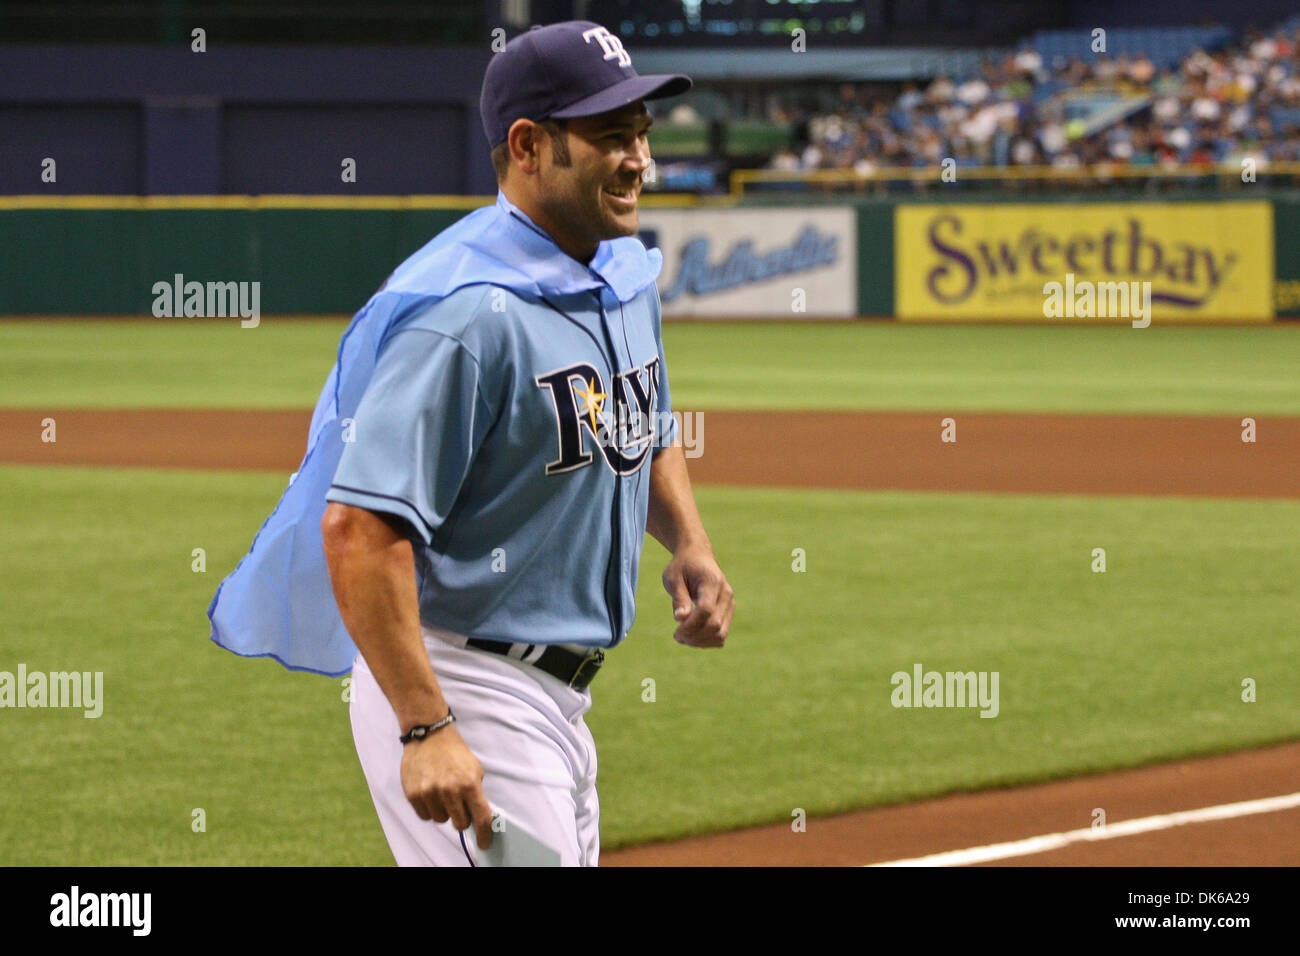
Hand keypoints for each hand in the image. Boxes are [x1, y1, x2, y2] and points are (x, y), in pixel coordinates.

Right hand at [400, 723, 494, 849]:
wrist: (429, 735)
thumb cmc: (454, 753)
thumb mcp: (475, 769)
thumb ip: (476, 793)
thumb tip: (479, 815)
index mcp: (469, 784)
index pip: (481, 818)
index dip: (484, 834)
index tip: (484, 843)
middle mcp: (450, 790)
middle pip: (460, 823)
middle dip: (462, 817)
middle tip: (459, 804)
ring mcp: (430, 793)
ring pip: (441, 820)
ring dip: (444, 811)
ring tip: (442, 793)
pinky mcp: (414, 794)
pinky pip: (425, 816)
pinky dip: (429, 809)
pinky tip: (430, 793)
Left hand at [662, 545, 733, 647]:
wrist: (697, 556)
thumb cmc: (682, 566)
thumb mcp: (673, 577)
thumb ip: (679, 598)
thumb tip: (680, 619)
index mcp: (712, 581)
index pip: (706, 610)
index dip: (690, 625)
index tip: (676, 631)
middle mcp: (726, 594)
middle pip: (714, 625)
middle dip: (694, 636)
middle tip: (677, 636)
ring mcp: (730, 604)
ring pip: (720, 634)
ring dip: (701, 642)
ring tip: (683, 638)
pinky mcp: (728, 612)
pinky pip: (721, 634)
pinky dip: (707, 641)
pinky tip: (693, 637)